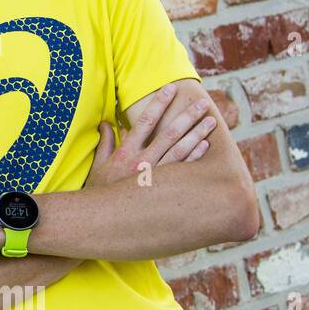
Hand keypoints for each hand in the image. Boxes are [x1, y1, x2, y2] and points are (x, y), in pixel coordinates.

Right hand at [84, 84, 215, 189]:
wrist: (101, 220)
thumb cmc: (99, 192)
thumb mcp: (98, 166)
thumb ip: (105, 143)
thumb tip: (106, 123)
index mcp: (126, 153)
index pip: (145, 122)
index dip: (159, 104)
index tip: (171, 89)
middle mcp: (142, 162)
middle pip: (169, 133)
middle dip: (187, 116)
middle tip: (203, 103)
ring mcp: (155, 177)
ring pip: (180, 150)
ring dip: (197, 133)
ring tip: (210, 120)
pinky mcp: (163, 190)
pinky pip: (183, 171)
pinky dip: (194, 156)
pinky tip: (205, 145)